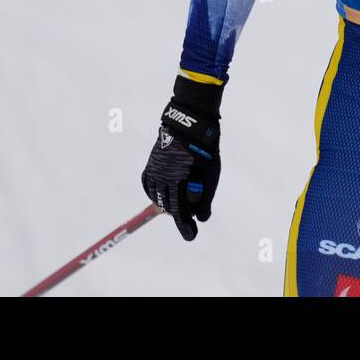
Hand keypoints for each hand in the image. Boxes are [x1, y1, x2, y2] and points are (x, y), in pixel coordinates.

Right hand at [140, 81, 222, 240]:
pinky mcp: (151, 162)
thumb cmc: (205, 148)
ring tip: (181, 200)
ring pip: (157, 196)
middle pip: (168, 206)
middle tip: (192, 214)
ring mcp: (153, 169)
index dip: (185, 226)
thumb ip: (206, 197)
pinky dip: (156, 192)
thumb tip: (203, 218)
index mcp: (176, 180)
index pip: (179, 211)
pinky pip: (149, 184)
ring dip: (168, 202)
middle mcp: (161, 176)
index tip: (191, 237)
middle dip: (180, 212)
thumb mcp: (211, 174)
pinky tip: (163, 193)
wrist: (190, 122)